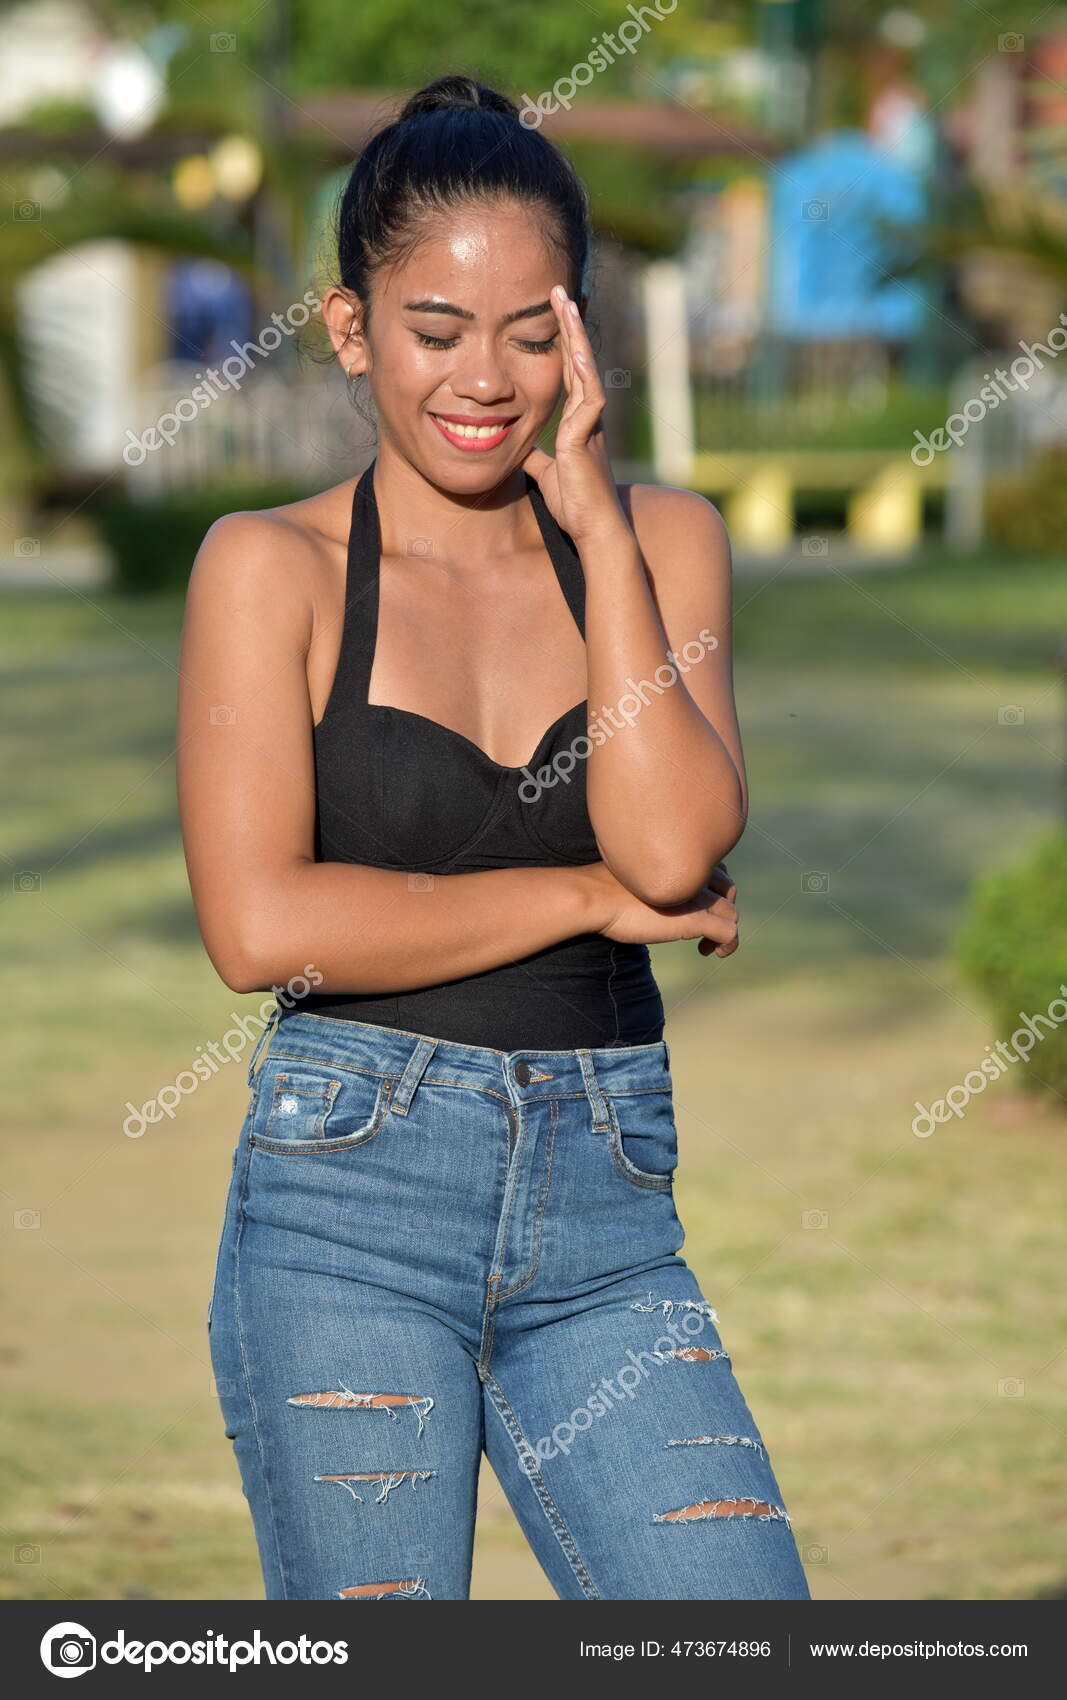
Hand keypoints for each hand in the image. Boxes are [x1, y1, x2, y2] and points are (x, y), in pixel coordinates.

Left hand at [521, 284, 629, 545]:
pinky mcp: (588, 438)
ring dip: (575, 337)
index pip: (568, 372)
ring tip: (566, 304)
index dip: (560, 343)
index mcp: (577, 421)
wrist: (593, 531)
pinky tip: (573, 350)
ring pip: (585, 370)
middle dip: (568, 326)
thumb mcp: (545, 473)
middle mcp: (587, 417)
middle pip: (578, 360)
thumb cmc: (574, 507)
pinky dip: (582, 373)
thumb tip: (516, 446)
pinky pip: (589, 398)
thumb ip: (534, 456)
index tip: (551, 313)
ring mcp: (591, 425)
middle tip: (559, 290)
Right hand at [584, 861, 739, 957]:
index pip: (716, 870)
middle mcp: (696, 874)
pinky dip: (726, 945)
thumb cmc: (605, 886)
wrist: (594, 896)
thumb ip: (655, 878)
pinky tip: (708, 952)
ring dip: (724, 932)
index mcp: (683, 858)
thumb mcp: (637, 875)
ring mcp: (698, 897)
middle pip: (728, 890)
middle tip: (704, 929)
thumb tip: (655, 893)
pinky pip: (728, 932)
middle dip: (722, 910)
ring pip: (732, 914)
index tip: (696, 908)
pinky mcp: (695, 920)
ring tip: (705, 947)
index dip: (712, 890)